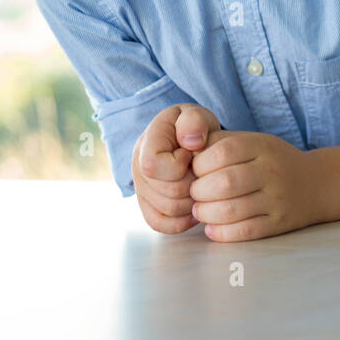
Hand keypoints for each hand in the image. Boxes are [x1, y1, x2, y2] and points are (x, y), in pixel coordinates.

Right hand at [132, 103, 220, 233]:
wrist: (183, 138)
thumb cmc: (191, 128)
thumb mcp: (195, 115)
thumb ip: (194, 120)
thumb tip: (191, 142)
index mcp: (146, 143)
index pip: (153, 165)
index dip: (179, 164)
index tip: (191, 154)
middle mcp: (137, 168)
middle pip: (167, 192)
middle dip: (193, 183)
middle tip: (201, 171)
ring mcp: (141, 190)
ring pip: (169, 210)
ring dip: (193, 201)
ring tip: (201, 185)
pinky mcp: (147, 207)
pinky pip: (161, 224)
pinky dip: (183, 220)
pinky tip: (195, 205)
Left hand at [189, 130, 319, 240]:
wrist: (316, 184)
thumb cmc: (271, 161)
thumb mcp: (252, 141)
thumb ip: (220, 143)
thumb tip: (184, 152)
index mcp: (261, 146)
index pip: (223, 152)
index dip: (200, 163)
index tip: (194, 171)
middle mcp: (271, 172)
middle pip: (225, 183)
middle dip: (199, 191)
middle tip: (193, 194)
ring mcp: (276, 199)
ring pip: (232, 210)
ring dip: (206, 213)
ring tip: (199, 211)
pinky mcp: (278, 224)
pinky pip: (245, 231)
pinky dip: (222, 233)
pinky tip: (211, 228)